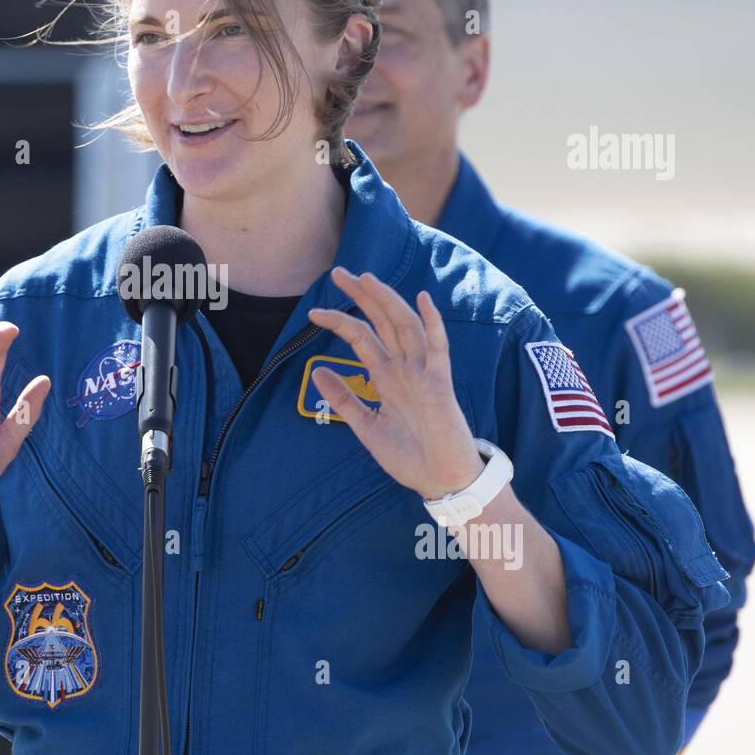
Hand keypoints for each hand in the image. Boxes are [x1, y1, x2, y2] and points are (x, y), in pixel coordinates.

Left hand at [307, 266, 482, 499]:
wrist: (440, 482)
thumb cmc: (409, 457)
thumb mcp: (366, 426)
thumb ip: (343, 399)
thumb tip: (316, 372)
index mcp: (387, 377)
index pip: (361, 338)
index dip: (339, 321)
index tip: (313, 313)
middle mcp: (405, 368)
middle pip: (382, 322)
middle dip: (361, 296)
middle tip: (338, 272)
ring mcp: (424, 373)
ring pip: (405, 326)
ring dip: (387, 301)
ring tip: (366, 278)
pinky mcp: (441, 384)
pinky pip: (438, 348)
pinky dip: (432, 324)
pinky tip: (423, 300)